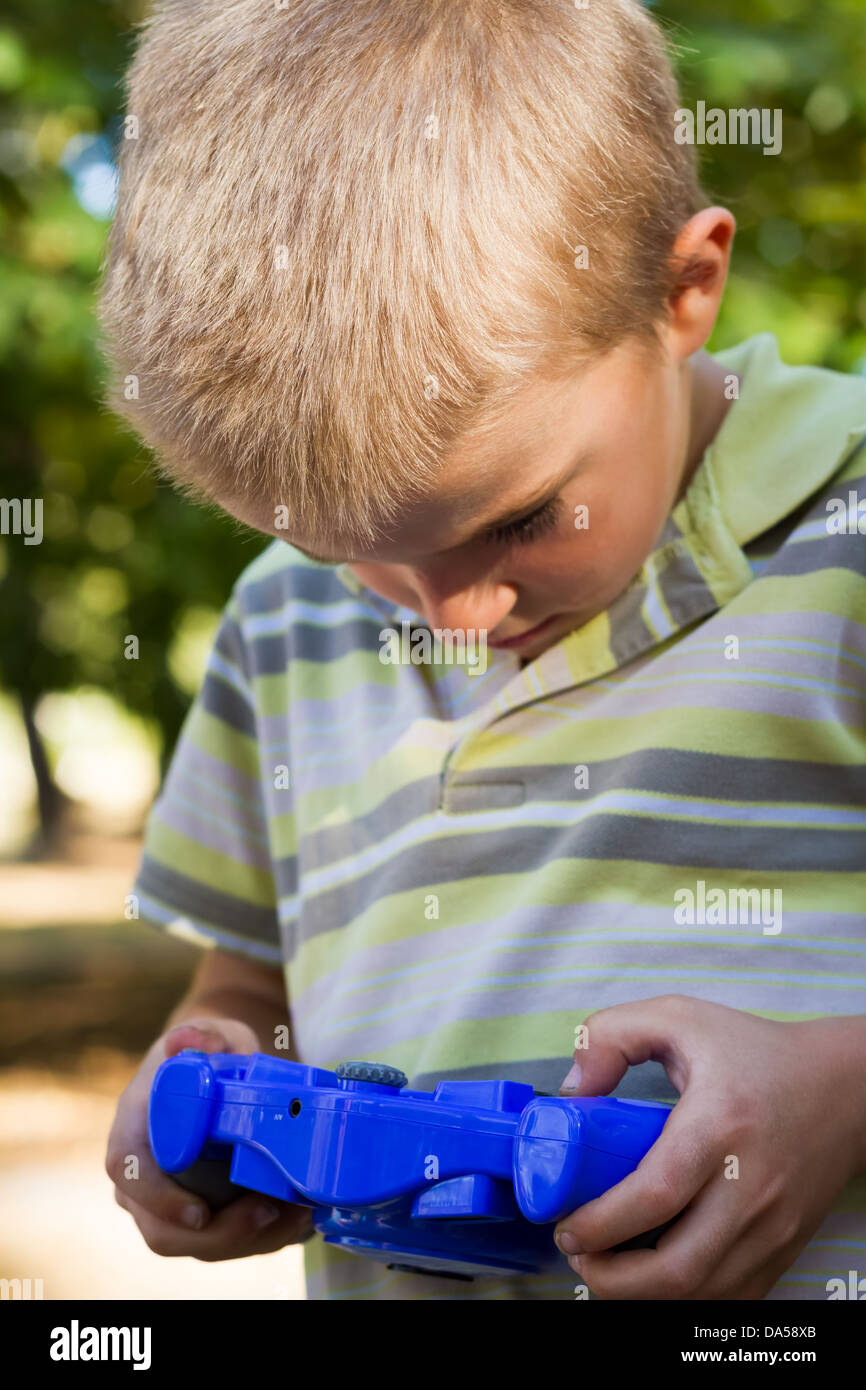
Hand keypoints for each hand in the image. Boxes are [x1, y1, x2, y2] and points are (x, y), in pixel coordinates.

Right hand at [107, 1019, 313, 1259]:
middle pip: (162, 1230)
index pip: (128, 1172)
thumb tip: (188, 1040)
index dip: (158, 1199)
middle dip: (221, 1234)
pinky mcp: (202, 1215)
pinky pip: (227, 1242)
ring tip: (299, 1216)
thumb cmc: (210, 1052)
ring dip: (251, 1240)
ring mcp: (170, 1200)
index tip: (200, 1212)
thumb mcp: (213, 1034)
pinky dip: (265, 1238)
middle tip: (271, 1213)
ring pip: (199, 1245)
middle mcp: (143, 1174)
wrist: (220, 1070)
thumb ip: (204, 1033)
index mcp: (134, 1128)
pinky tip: (300, 1219)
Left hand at [553, 995, 865, 1298]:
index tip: (566, 1225)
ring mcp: (771, 1228)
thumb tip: (572, 1090)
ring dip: (641, 1293)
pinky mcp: (781, 1250)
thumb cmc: (755, 1054)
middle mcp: (750, 1186)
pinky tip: (653, 1270)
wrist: (843, 1091)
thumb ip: (611, 1037)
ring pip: (700, 1293)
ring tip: (606, 1264)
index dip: (602, 1222)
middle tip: (578, 1254)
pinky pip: (726, 1297)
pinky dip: (682, 1297)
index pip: (657, 1194)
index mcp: (719, 1124)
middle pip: (678, 1268)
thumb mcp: (680, 1018)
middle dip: (613, 1278)